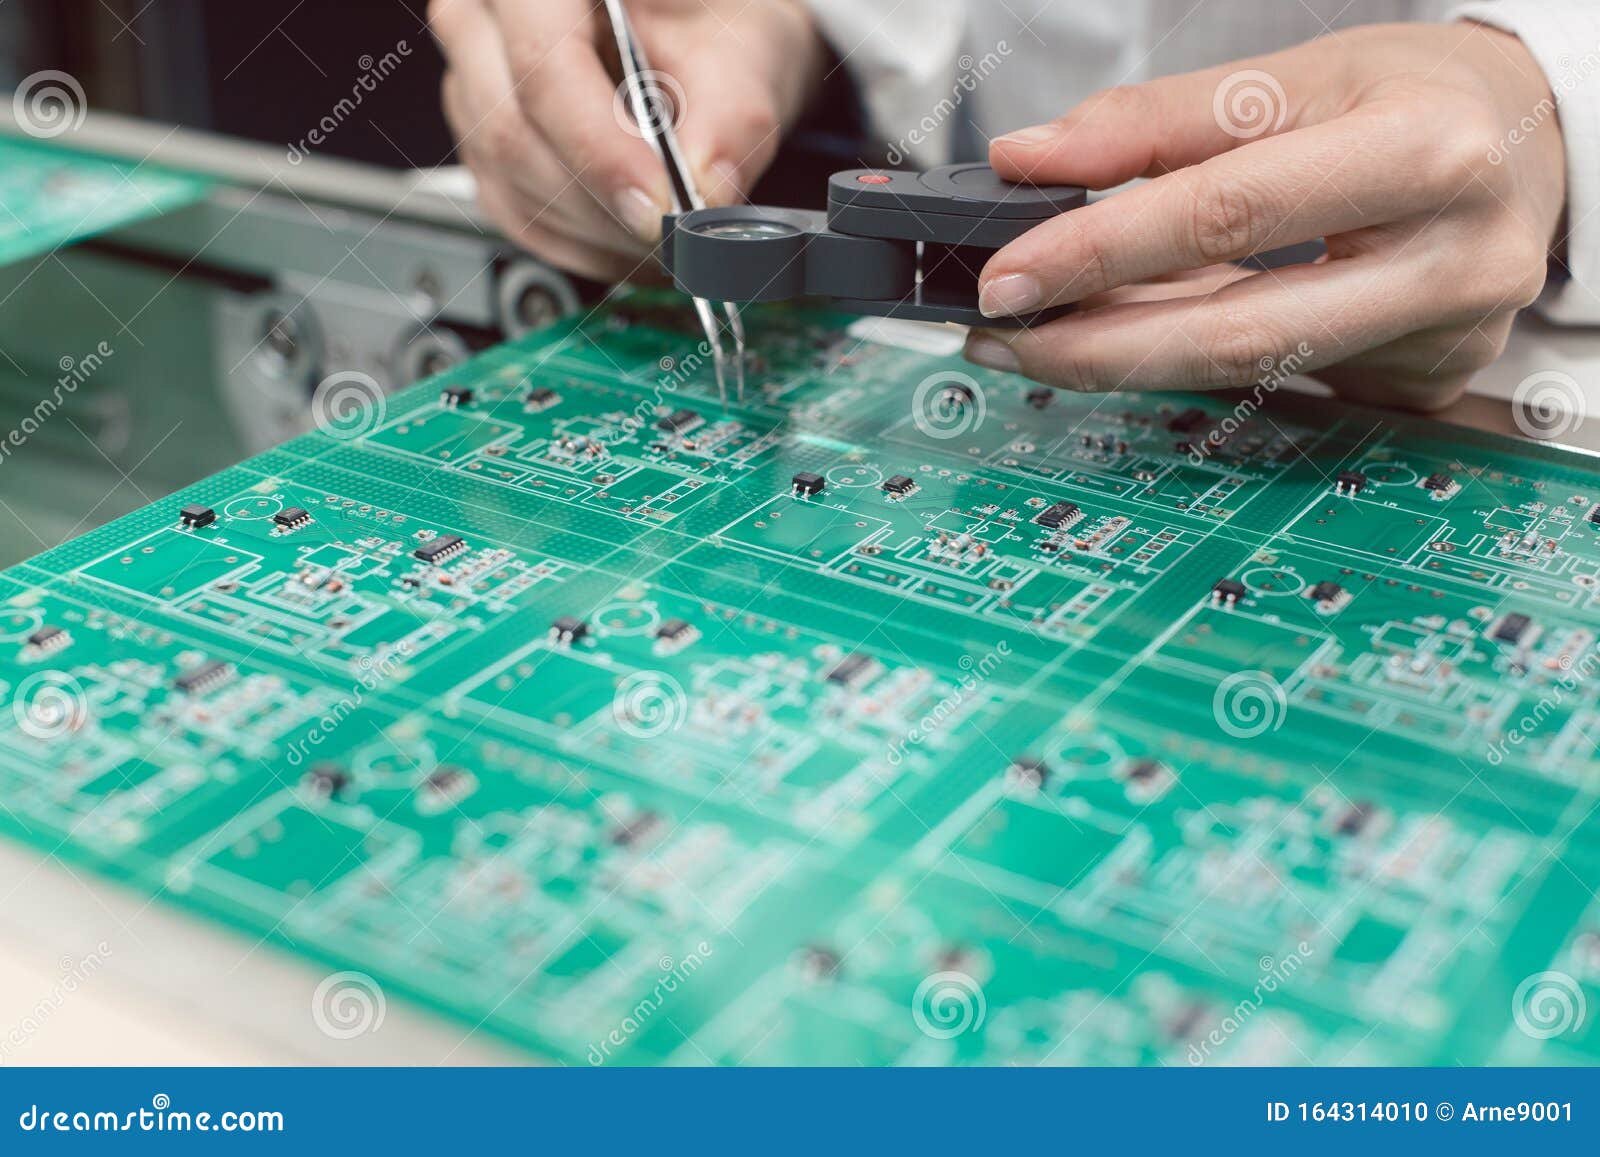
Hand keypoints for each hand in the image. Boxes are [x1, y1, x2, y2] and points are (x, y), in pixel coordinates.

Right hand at [430, 0, 824, 281]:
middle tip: (675, 231)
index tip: (659, 207)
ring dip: (598, 230)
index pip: (545, 66)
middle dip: (605, 202)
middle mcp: (485, 19)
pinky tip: (632, 237)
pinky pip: (515, 213)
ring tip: (666, 233)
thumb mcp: (742, 53)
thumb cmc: (712, 22)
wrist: (701, 38)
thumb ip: (729, 120)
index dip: (602, 150)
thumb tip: (707, 194)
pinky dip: (582, 243)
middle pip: (515, 131)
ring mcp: (474, 84)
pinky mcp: (485, 145)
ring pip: (513, 180)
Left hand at [964, 22, 1566, 411]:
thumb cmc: (1418, 96)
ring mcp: (1442, 338)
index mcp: (1424, 152)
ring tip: (1042, 339)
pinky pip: (1278, 382)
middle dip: (1098, 346)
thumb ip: (1155, 120)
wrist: (1532, 141)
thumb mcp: (1298, 73)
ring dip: (1129, 361)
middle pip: (1237, 335)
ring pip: (1249, 372)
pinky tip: (1133, 339)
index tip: (1010, 274)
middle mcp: (1449, 261)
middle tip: (1006, 338)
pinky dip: (1193, 359)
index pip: (1228, 212)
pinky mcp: (1422, 380)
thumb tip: (1030, 161)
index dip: (1103, 249)